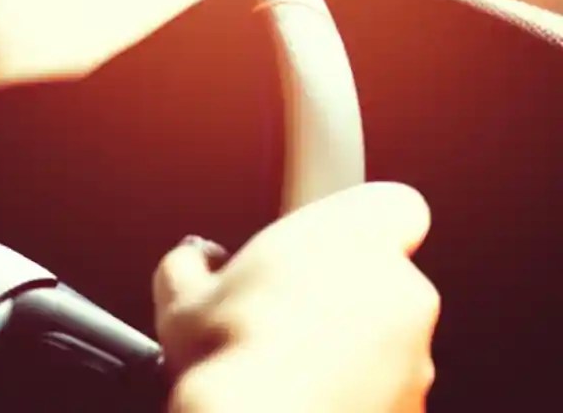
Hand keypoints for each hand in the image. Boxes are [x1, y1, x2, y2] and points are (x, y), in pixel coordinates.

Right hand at [154, 183, 439, 412]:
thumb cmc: (227, 355)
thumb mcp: (180, 291)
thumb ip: (197, 261)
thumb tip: (195, 263)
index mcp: (355, 237)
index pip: (394, 204)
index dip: (357, 223)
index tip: (320, 243)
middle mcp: (403, 292)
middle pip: (383, 278)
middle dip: (341, 294)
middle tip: (281, 314)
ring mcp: (416, 359)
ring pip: (386, 341)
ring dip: (347, 349)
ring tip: (282, 368)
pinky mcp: (413, 409)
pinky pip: (384, 392)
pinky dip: (352, 394)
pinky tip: (300, 400)